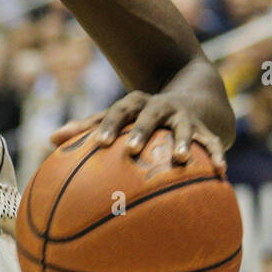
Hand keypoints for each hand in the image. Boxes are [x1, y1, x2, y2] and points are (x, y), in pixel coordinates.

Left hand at [50, 89, 226, 171]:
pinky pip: (212, 142)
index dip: (107, 126)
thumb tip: (50, 140)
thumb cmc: (143, 117)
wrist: (194, 98)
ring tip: (181, 160)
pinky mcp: (206, 128)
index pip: (117, 111)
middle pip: (149, 114)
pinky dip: (217, 155)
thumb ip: (88, 128)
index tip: (97, 144)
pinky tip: (221, 173)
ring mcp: (184, 117)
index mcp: (134, 104)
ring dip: (182, 141)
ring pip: (183, 127)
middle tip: (131, 150)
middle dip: (140, 131)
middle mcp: (159, 107)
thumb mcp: (118, 118)